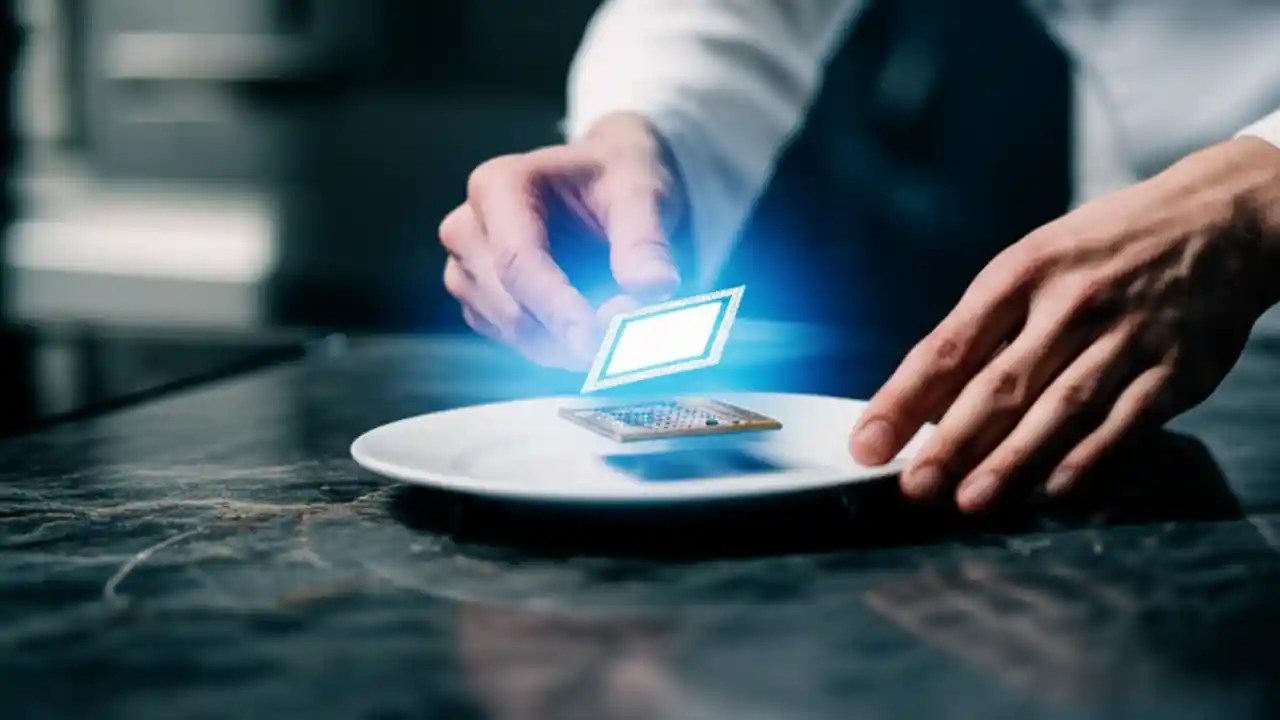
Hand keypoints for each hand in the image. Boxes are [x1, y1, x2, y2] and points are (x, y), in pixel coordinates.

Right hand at [440, 113, 682, 367]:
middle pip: (508, 303)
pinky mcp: (478, 298)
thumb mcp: (640, 193)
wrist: (606, 184)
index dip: (557, 307)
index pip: (518, 260)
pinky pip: (510, 339)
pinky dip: (552, 346)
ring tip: (613, 331)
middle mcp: (468, 225)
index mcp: (499, 185)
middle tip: (624, 340)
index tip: (596, 340)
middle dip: (566, 333)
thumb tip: (653, 287)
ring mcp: (466, 265)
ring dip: (562, 345)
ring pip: (508, 329)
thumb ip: (644, 241)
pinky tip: (585, 329)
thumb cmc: (616, 179)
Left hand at [850, 137, 1279, 511]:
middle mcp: (1071, 304)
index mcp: (1022, 273)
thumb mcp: (1035, 263)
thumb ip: (983, 331)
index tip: (868, 443)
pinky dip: (1086, 458)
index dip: (903, 399)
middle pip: (1000, 384)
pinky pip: (1124, 422)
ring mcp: (1127, 337)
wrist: (1220, 220)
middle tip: (913, 485)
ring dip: (1010, 461)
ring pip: (1059, 408)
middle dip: (951, 441)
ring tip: (969, 501)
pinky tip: (1051, 489)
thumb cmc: (1104, 250)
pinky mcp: (1176, 368)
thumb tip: (925, 404)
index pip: (948, 346)